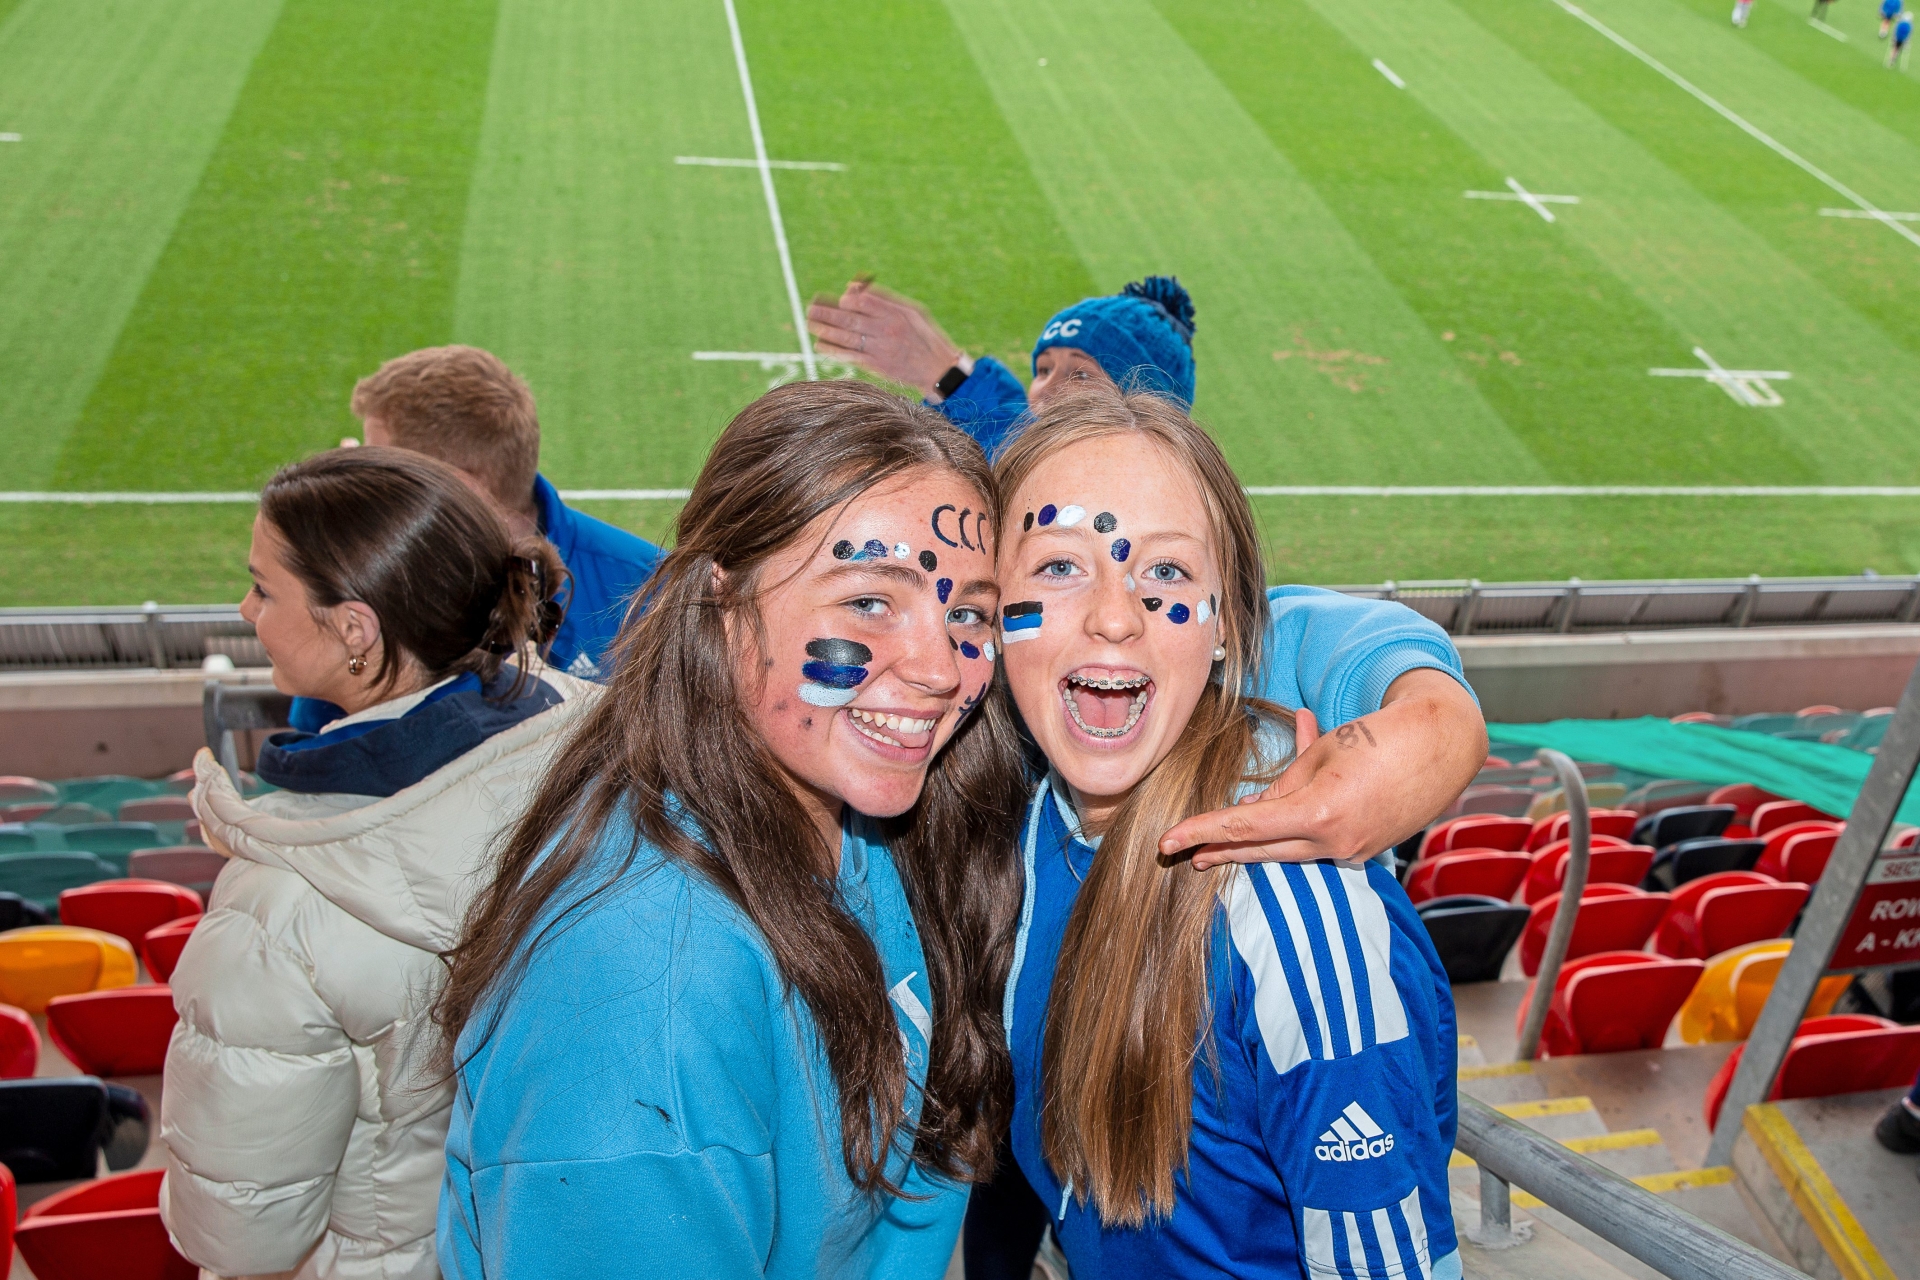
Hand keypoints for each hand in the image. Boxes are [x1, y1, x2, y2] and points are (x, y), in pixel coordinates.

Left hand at [806, 281, 968, 397]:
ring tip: (810, 324)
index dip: (848, 299)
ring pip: (847, 337)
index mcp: (896, 313)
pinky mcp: (877, 366)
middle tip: (810, 308)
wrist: (938, 370)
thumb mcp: (912, 311)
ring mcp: (881, 349)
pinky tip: (820, 346)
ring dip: (826, 331)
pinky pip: (851, 356)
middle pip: (851, 318)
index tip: (839, 299)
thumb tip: (855, 287)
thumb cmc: (924, 337)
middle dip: (827, 313)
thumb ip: (884, 298)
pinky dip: (834, 351)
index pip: (864, 301)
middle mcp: (887, 330)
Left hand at [1158, 668, 1487, 869]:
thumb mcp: (1320, 755)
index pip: (1245, 828)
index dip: (1203, 833)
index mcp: (1318, 813)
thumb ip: (1284, 786)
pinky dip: (1295, 831)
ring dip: (1254, 847)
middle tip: (1185, 855)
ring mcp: (1352, 851)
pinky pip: (1317, 843)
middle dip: (1221, 851)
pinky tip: (1276, 823)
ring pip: (1288, 851)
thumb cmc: (1378, 738)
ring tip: (1215, 850)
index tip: (1169, 840)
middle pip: (1263, 850)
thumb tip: (1251, 812)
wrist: (1442, 744)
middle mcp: (1335, 841)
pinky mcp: (1365, 849)